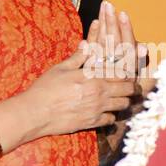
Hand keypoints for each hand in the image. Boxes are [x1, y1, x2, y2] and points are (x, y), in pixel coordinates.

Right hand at [21, 2, 139, 138]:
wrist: (35, 112)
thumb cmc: (45, 88)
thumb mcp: (61, 69)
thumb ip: (78, 57)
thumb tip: (87, 43)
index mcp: (93, 77)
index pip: (121, 74)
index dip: (127, 73)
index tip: (128, 73)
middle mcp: (100, 93)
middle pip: (128, 90)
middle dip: (130, 88)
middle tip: (128, 87)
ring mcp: (98, 109)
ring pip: (123, 105)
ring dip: (122, 101)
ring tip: (118, 99)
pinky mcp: (93, 123)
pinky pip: (111, 119)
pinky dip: (111, 116)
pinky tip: (105, 112)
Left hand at [83, 0, 145, 86]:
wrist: (108, 109)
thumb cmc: (124, 92)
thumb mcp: (138, 80)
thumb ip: (139, 61)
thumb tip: (143, 46)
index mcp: (128, 69)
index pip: (127, 45)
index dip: (125, 29)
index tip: (123, 13)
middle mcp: (116, 68)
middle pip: (113, 41)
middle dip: (112, 22)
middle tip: (109, 4)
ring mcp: (102, 68)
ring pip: (102, 42)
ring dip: (103, 24)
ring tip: (104, 7)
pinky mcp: (91, 70)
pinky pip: (91, 50)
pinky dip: (92, 35)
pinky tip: (95, 22)